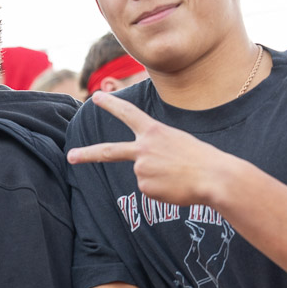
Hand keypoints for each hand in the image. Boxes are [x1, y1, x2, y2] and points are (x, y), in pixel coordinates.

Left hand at [67, 91, 238, 206]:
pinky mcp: (145, 187)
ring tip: (179, 176)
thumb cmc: (202, 159)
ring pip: (144, 176)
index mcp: (154, 132)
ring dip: (159, 179)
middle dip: (87, 154)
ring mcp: (142, 168)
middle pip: (109, 151)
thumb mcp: (178, 142)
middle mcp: (143, 148)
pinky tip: (176, 186)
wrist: (216, 177)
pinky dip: (163, 191)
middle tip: (70, 156)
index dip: (111, 104)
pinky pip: (150, 190)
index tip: (94, 96)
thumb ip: (156, 149)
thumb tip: (142, 170)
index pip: (129, 113)